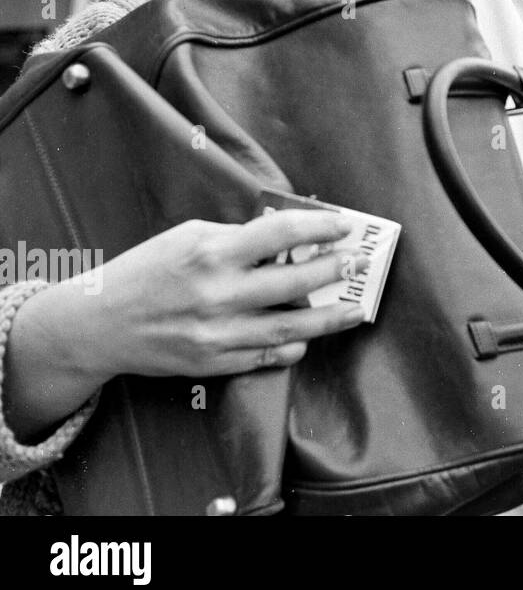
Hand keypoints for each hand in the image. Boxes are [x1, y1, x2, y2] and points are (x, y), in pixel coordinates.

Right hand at [89, 209, 368, 378]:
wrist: (98, 324)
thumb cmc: (146, 271)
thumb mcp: (187, 237)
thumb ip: (236, 237)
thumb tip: (287, 236)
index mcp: (212, 253)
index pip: (280, 234)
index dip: (319, 228)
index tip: (344, 226)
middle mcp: (218, 294)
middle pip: (295, 282)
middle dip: (334, 271)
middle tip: (357, 263)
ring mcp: (217, 333)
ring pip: (290, 327)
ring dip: (329, 318)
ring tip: (355, 308)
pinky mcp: (212, 363)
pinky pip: (265, 356)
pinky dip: (292, 348)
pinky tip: (308, 339)